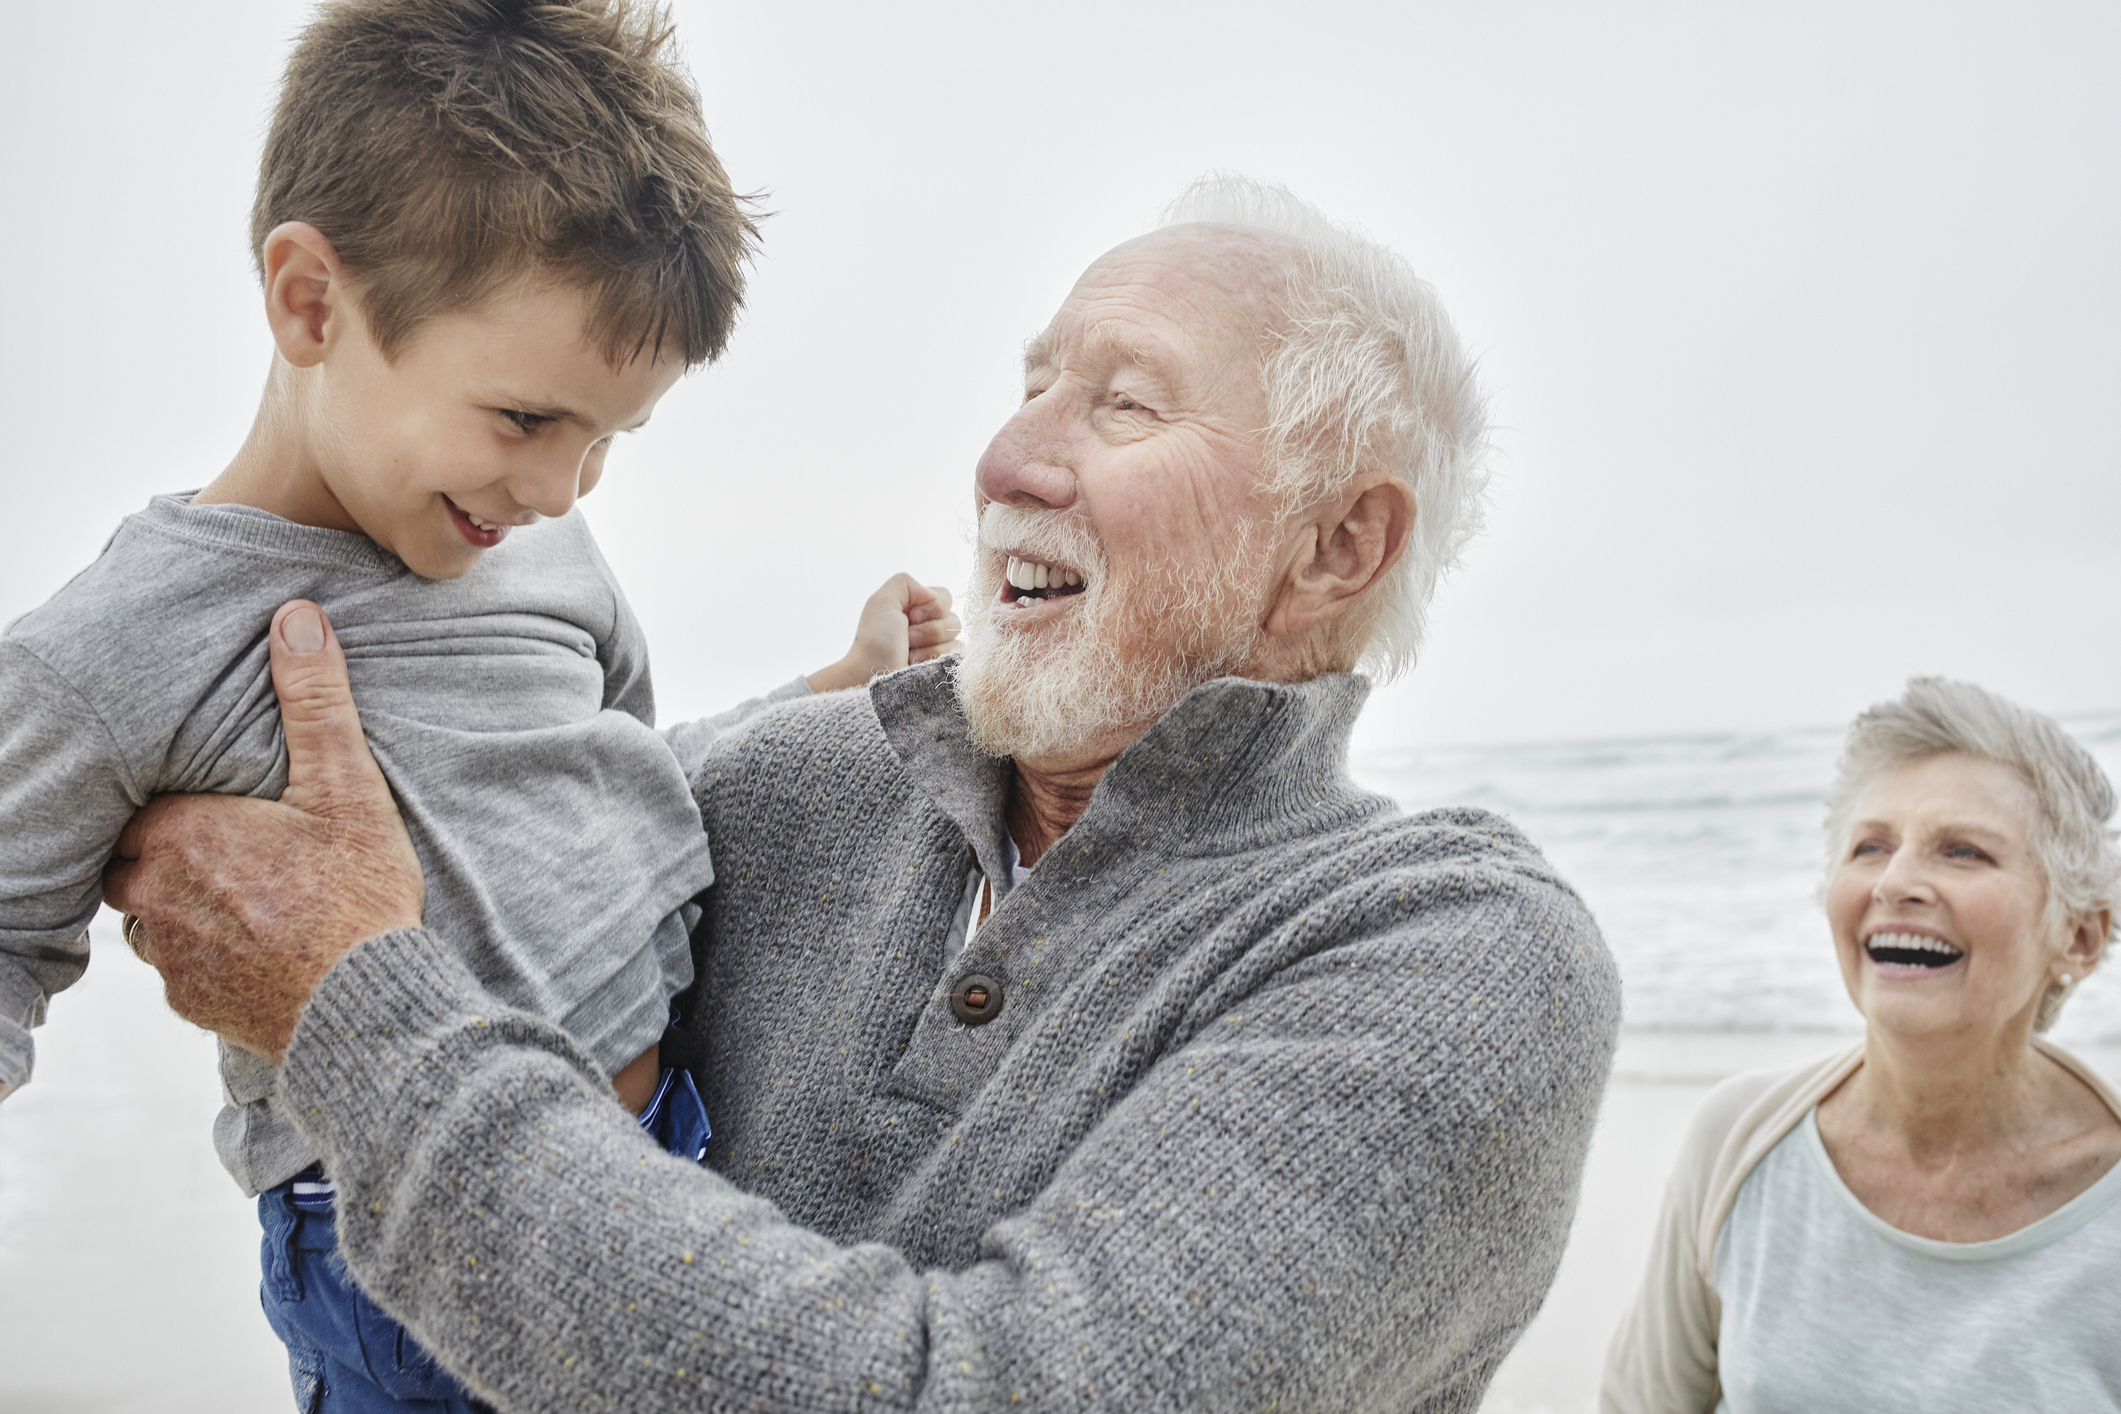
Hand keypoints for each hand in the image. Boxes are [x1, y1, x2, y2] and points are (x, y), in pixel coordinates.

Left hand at [102, 601, 423, 1061]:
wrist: (366, 1007)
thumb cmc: (357, 897)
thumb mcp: (346, 788)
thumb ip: (314, 702)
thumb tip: (295, 618)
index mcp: (182, 831)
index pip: (147, 803)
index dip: (182, 799)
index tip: (221, 801)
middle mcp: (154, 892)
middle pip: (136, 856)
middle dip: (174, 848)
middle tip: (233, 843)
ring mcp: (167, 952)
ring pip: (150, 911)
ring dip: (184, 901)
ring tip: (246, 894)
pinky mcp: (190, 1000)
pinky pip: (178, 964)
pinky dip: (206, 950)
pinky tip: (257, 943)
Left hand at [806, 574, 960, 691]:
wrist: (871, 676)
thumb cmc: (874, 641)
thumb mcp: (883, 601)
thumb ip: (906, 583)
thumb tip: (932, 594)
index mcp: (916, 609)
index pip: (944, 596)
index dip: (931, 606)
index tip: (910, 618)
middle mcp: (929, 626)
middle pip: (953, 616)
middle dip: (928, 629)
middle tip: (907, 639)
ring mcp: (938, 648)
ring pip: (956, 636)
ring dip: (929, 646)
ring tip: (909, 657)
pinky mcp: (945, 666)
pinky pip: (958, 654)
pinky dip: (936, 658)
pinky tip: (917, 666)